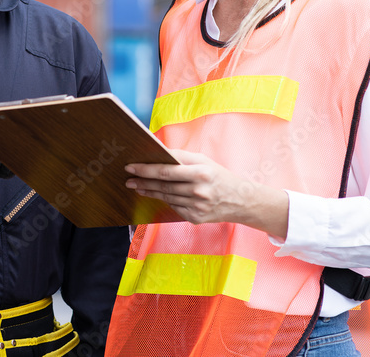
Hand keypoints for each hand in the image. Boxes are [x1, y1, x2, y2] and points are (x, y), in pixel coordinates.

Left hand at [124, 149, 287, 237]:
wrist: (241, 200)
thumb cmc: (219, 175)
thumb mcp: (203, 160)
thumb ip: (181, 157)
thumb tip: (157, 152)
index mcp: (201, 173)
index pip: (166, 171)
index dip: (146, 170)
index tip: (131, 167)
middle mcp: (199, 191)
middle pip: (163, 186)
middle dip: (143, 182)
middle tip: (128, 179)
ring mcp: (197, 207)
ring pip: (166, 198)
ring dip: (149, 192)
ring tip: (137, 186)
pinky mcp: (196, 218)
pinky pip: (174, 207)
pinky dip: (164, 200)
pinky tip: (154, 194)